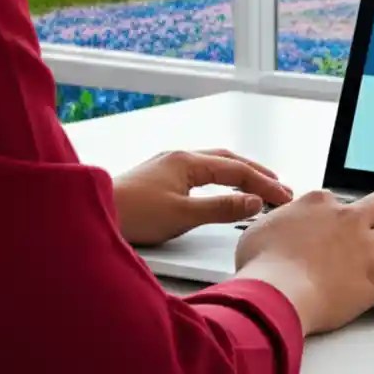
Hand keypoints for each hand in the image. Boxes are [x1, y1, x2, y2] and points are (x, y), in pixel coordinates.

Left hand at [112, 149, 293, 245]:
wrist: (90, 215)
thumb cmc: (132, 214)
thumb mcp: (183, 215)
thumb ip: (222, 208)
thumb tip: (254, 202)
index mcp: (188, 161)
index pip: (237, 170)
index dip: (264, 184)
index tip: (283, 196)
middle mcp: (179, 158)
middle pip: (228, 160)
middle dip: (256, 172)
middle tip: (279, 186)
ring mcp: (167, 166)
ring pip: (213, 164)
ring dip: (239, 173)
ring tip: (257, 185)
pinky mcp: (158, 178)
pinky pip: (200, 172)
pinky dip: (220, 179)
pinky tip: (221, 189)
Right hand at [234, 191, 373, 334]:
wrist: (276, 293)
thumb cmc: (263, 267)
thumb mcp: (258, 230)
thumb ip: (279, 219)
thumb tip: (283, 220)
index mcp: (319, 203)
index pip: (339, 200)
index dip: (337, 217)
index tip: (332, 228)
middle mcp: (348, 217)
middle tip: (368, 231)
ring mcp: (367, 244)